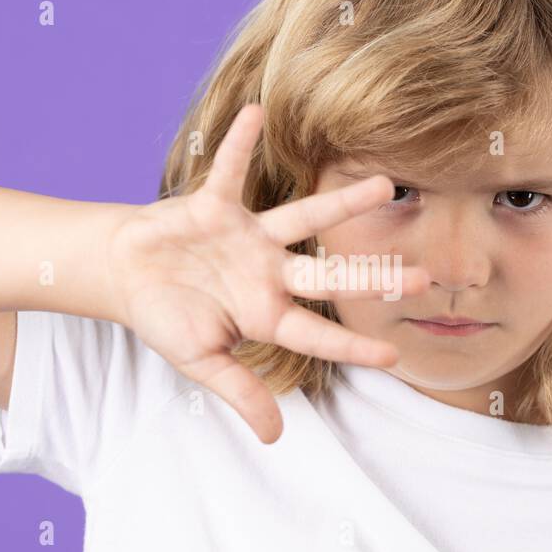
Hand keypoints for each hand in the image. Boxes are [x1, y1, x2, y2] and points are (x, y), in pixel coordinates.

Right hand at [109, 103, 427, 442]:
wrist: (125, 274)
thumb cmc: (165, 318)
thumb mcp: (199, 362)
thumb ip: (239, 392)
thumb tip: (275, 438)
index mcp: (265, 314)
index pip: (317, 335)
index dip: (352, 347)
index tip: (395, 356)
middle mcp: (268, 273)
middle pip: (330, 276)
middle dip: (374, 275)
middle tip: (426, 276)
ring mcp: (247, 238)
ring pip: (303, 218)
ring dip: (341, 204)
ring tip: (384, 185)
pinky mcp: (215, 206)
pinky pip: (229, 171)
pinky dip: (238, 144)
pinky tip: (255, 113)